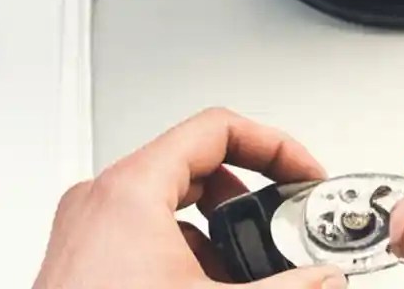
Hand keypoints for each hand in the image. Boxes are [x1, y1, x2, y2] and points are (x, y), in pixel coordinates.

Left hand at [33, 107, 346, 288]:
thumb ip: (284, 286)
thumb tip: (323, 279)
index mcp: (130, 190)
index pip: (216, 130)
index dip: (274, 147)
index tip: (304, 176)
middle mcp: (100, 199)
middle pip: (192, 164)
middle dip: (247, 196)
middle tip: (284, 222)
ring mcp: (85, 227)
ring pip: (166, 202)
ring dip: (215, 229)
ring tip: (246, 269)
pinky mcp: (79, 258)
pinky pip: (141, 232)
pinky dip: (181, 250)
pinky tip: (205, 286)